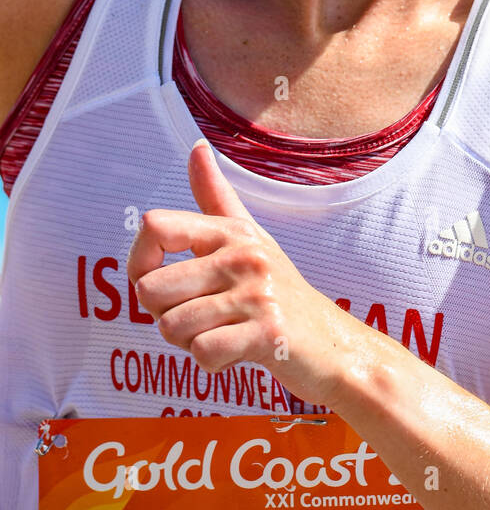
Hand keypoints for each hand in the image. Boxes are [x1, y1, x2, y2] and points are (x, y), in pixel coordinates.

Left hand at [127, 139, 350, 404]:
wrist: (332, 343)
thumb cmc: (280, 292)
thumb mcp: (249, 239)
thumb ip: (215, 196)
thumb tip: (196, 146)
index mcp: (232, 231)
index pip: (155, 226)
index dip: (138, 262)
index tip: (158, 282)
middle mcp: (243, 254)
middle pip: (150, 289)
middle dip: (163, 317)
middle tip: (201, 318)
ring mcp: (257, 292)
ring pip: (172, 327)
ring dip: (189, 343)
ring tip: (224, 333)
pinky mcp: (268, 332)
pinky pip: (203, 353)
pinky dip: (213, 363)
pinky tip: (238, 353)